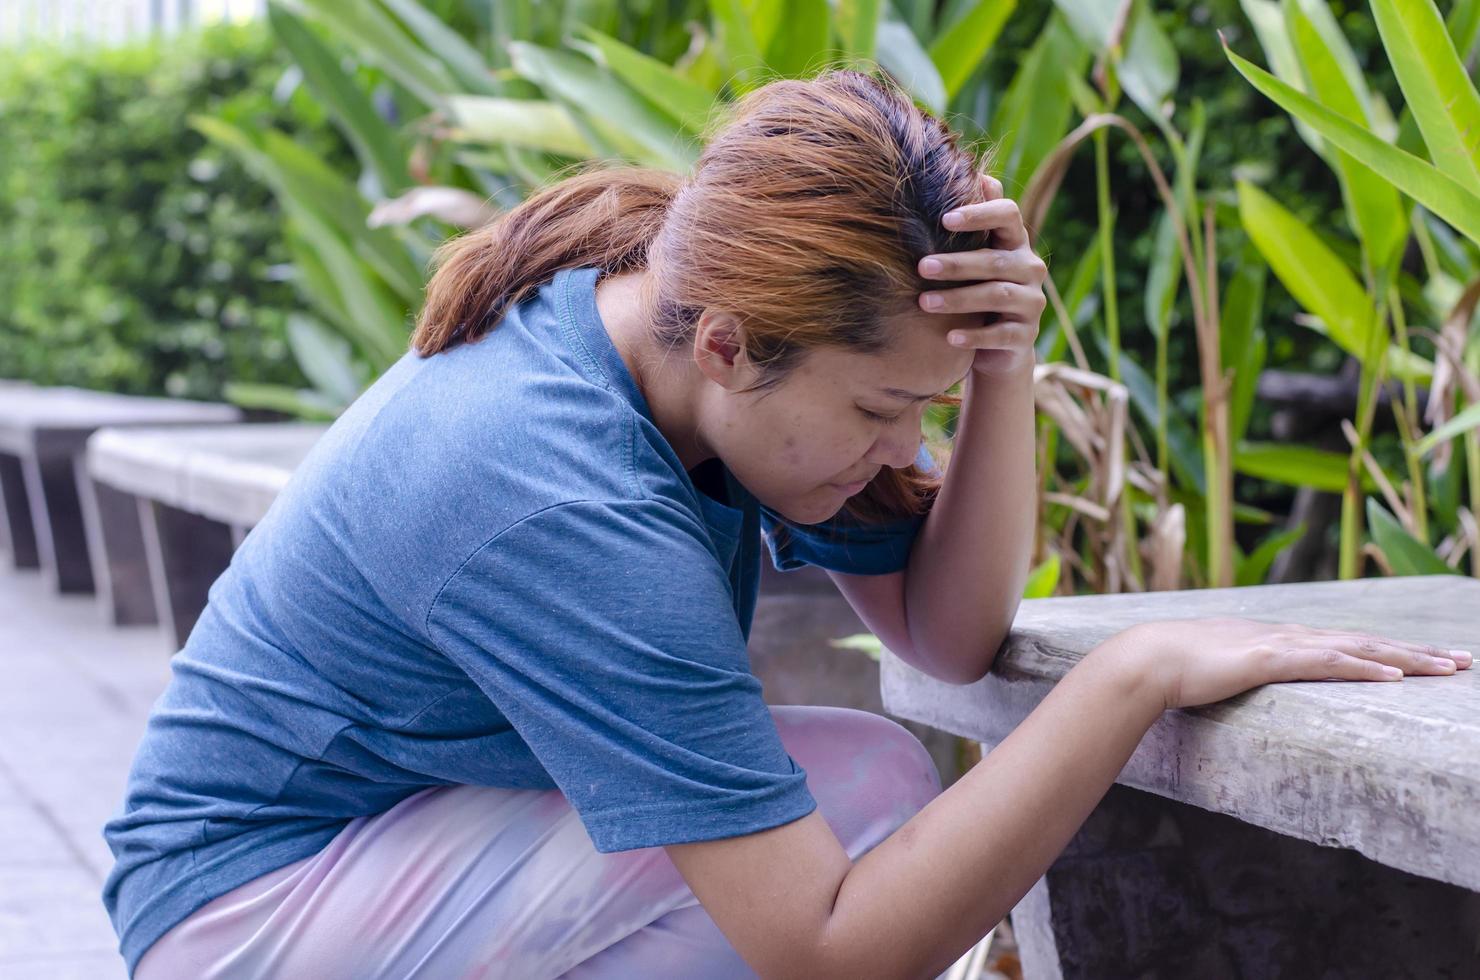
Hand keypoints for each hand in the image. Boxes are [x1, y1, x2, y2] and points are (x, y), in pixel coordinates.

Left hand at [916, 173, 1046, 377]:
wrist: (999, 346)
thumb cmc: (980, 288)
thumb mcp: (980, 253)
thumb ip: (979, 220)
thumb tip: (981, 174)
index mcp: (1015, 242)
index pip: (1008, 215)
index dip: (979, 214)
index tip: (944, 220)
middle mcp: (1029, 268)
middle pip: (994, 260)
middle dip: (956, 264)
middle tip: (922, 266)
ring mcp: (1031, 302)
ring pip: (996, 295)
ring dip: (958, 299)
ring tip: (924, 302)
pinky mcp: (1025, 335)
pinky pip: (1001, 334)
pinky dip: (974, 335)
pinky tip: (949, 338)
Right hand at [1119, 617, 1472, 710]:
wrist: (1144, 659)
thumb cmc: (1174, 670)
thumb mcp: (1221, 672)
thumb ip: (1242, 673)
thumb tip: (1247, 684)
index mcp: (1281, 639)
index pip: (1350, 644)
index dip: (1393, 651)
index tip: (1431, 659)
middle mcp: (1290, 635)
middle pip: (1368, 642)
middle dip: (1419, 652)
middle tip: (1465, 660)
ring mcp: (1281, 644)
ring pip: (1358, 650)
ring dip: (1407, 659)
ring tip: (1449, 668)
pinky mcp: (1269, 659)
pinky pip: (1327, 664)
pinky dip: (1364, 668)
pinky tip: (1393, 677)